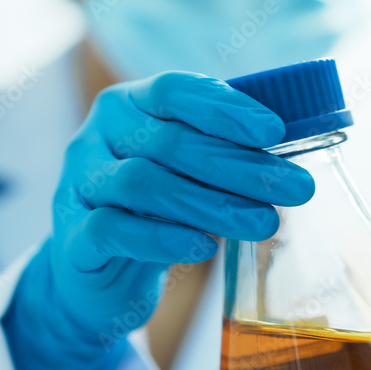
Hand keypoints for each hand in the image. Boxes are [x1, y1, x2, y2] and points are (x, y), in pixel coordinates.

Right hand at [2, 72, 313, 369]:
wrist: (97, 275)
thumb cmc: (153, 213)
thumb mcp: (184, 175)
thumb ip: (221, 155)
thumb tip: (292, 157)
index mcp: (127, 108)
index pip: (174, 92)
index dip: (226, 109)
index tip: (275, 133)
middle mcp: (96, 139)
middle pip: (170, 143)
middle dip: (240, 166)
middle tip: (295, 188)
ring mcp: (79, 187)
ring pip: (144, 185)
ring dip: (212, 204)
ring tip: (264, 223)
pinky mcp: (74, 239)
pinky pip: (112, 231)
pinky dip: (162, 239)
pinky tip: (203, 248)